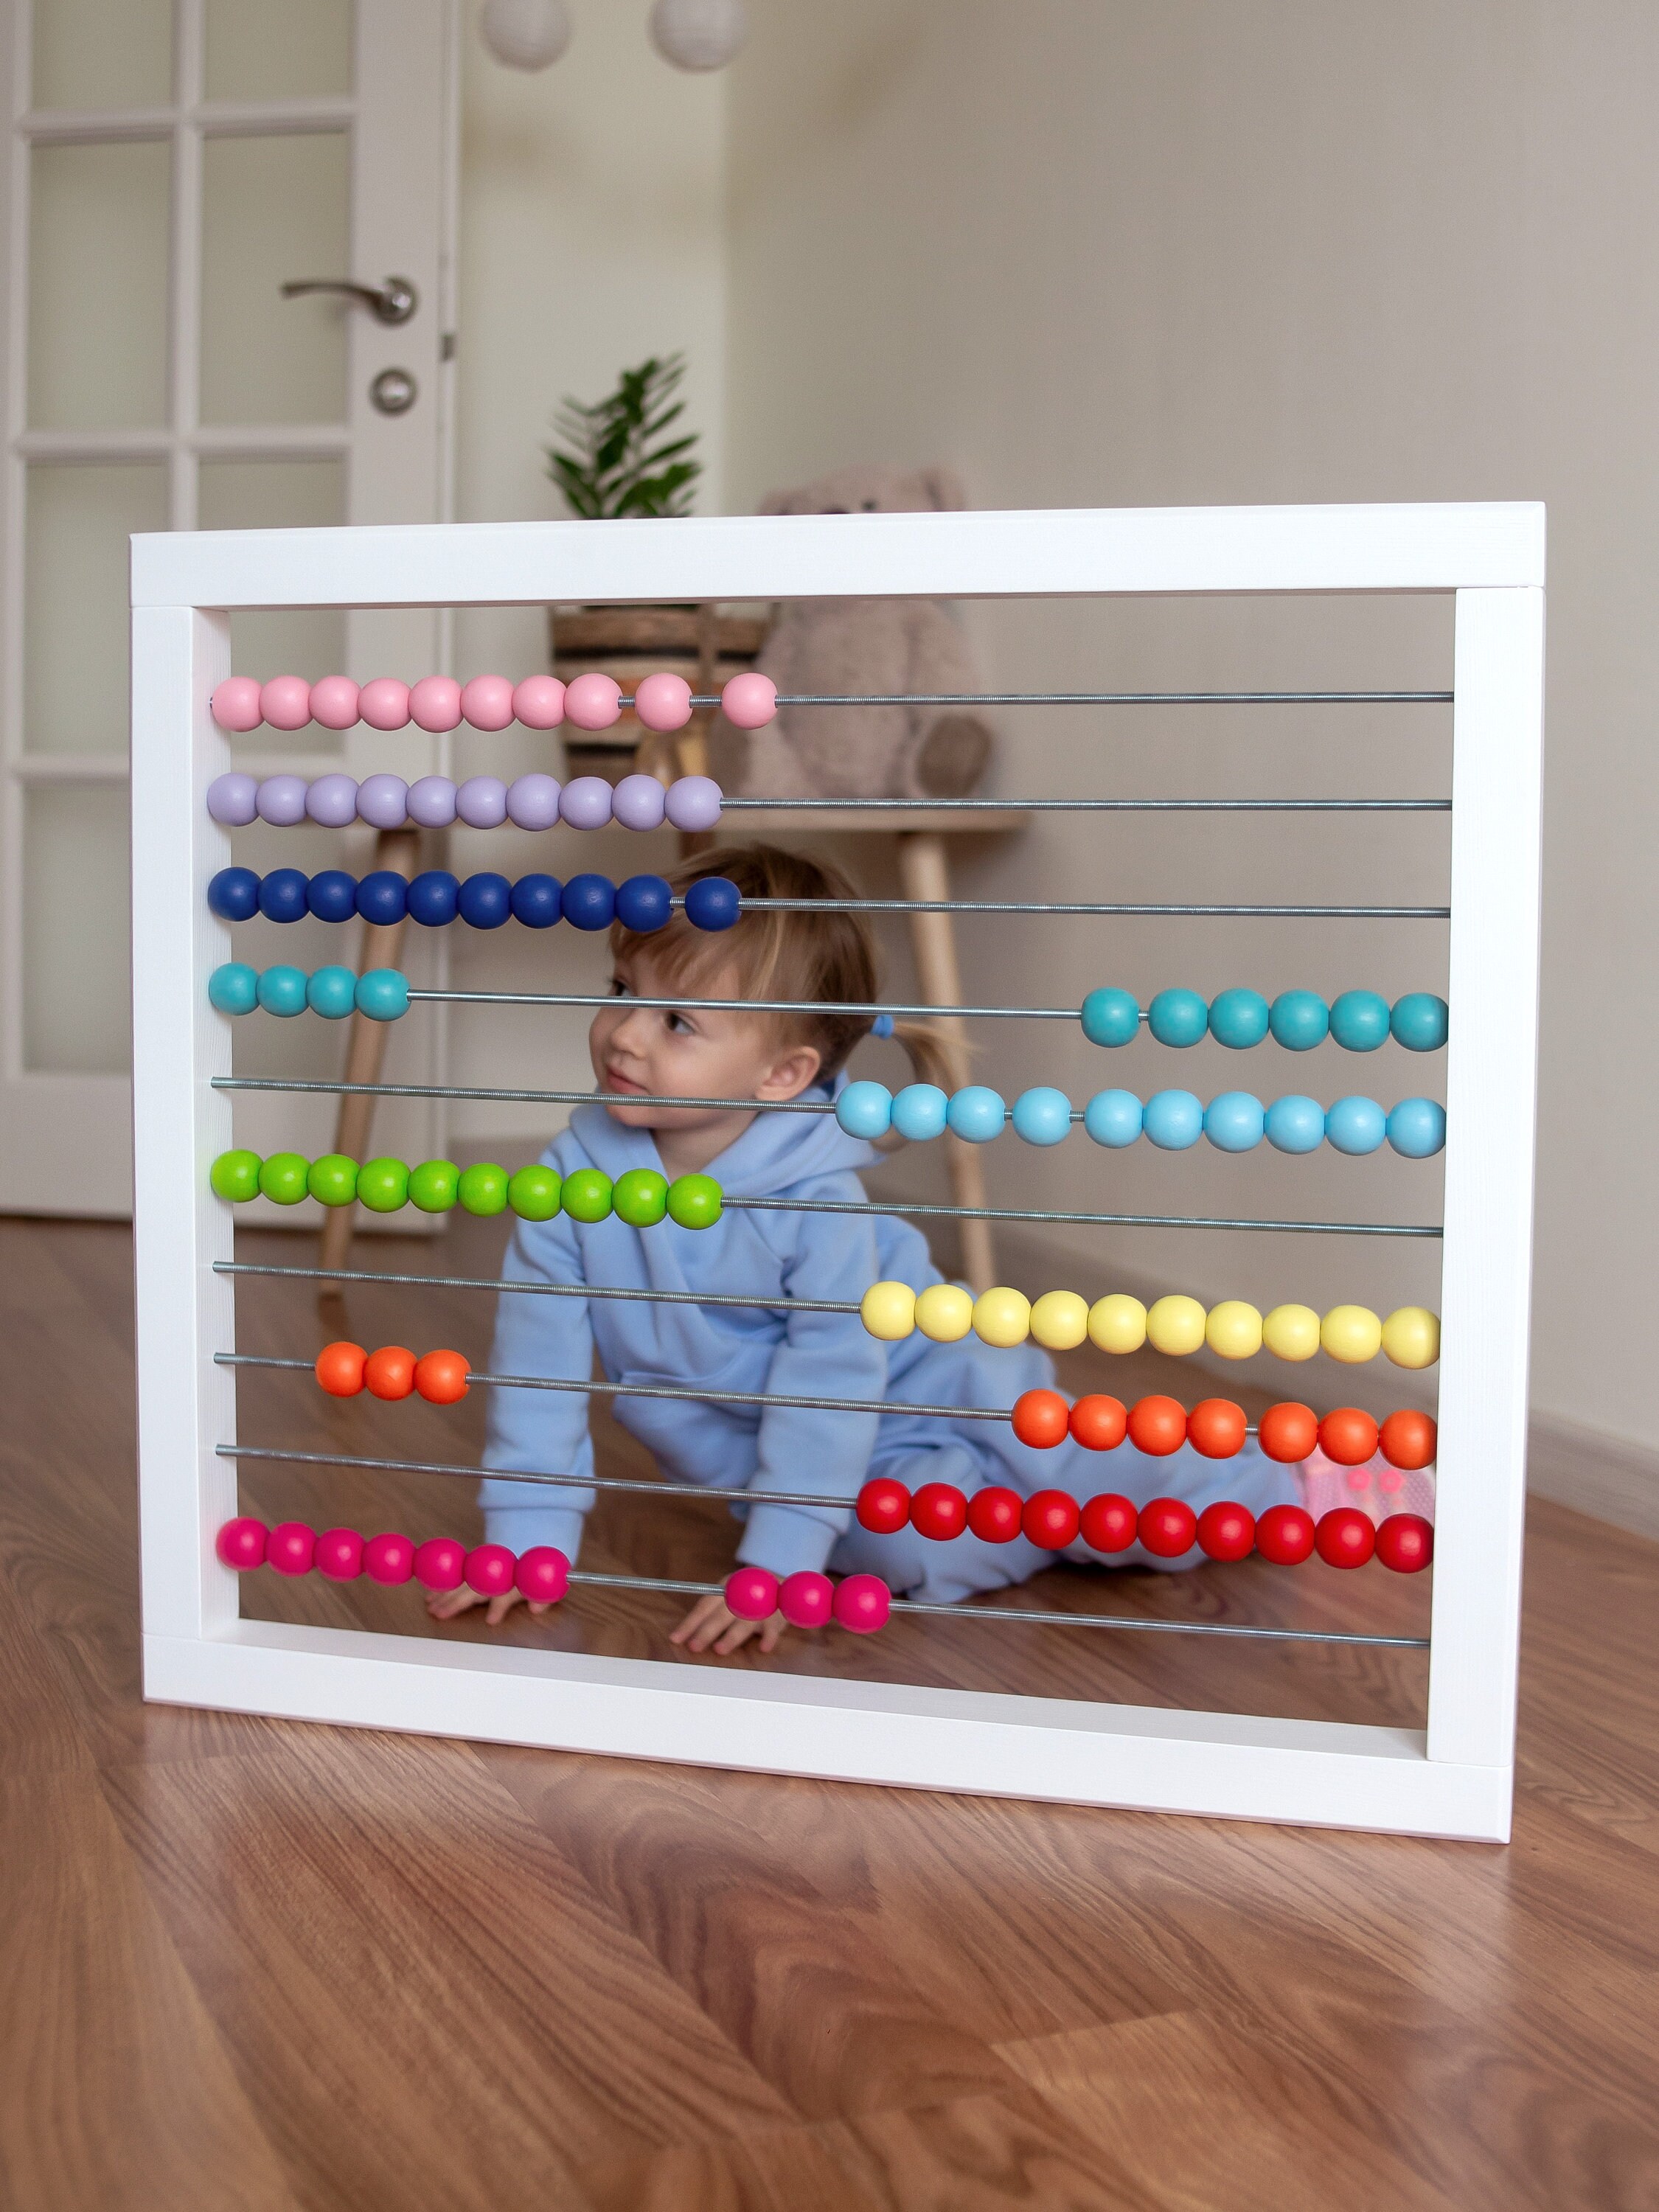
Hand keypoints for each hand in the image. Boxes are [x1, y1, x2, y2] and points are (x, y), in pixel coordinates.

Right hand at [425, 1583, 552, 1628]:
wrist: (524, 1543)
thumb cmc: (528, 1574)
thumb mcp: (539, 1587)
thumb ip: (540, 1598)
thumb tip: (537, 1608)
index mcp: (509, 1583)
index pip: (504, 1595)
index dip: (498, 1607)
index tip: (491, 1620)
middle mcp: (490, 1576)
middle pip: (473, 1590)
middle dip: (456, 1602)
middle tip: (440, 1614)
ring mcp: (479, 1572)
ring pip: (460, 1584)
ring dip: (444, 1595)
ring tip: (430, 1607)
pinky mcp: (471, 1571)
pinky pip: (454, 1579)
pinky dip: (441, 1588)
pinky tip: (430, 1596)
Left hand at [669, 1591, 787, 1656]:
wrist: (779, 1583)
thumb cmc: (747, 1595)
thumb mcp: (729, 1596)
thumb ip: (712, 1613)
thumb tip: (686, 1634)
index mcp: (725, 1590)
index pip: (704, 1606)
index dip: (690, 1623)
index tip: (676, 1638)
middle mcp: (740, 1596)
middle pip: (721, 1615)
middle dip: (706, 1631)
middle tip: (694, 1646)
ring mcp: (759, 1605)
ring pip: (744, 1621)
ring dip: (732, 1635)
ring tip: (720, 1649)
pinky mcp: (777, 1614)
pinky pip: (773, 1627)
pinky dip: (769, 1637)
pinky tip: (763, 1647)